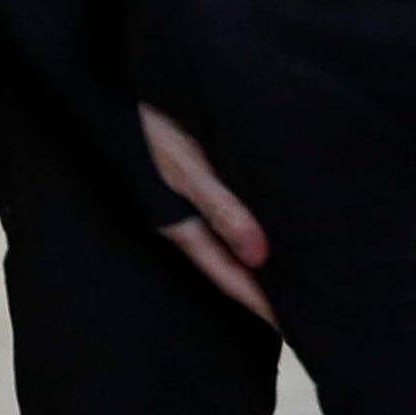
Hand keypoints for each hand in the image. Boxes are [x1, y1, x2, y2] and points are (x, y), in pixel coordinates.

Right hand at [143, 103, 278, 326]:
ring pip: (228, 238)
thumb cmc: (149, 126)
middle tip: (300, 308)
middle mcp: (185, 218)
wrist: (115, 87)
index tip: (291, 327)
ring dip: (256, 255)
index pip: (228, 276)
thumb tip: (259, 256)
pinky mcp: (193, 175)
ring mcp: (187, 199)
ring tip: (291, 271)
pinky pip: (226, 210)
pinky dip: (248, 224)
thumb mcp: (187, 168)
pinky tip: (266, 222)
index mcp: (181, 224)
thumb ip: (222, 208)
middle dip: (261, 286)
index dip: (259, 303)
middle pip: (229, 263)